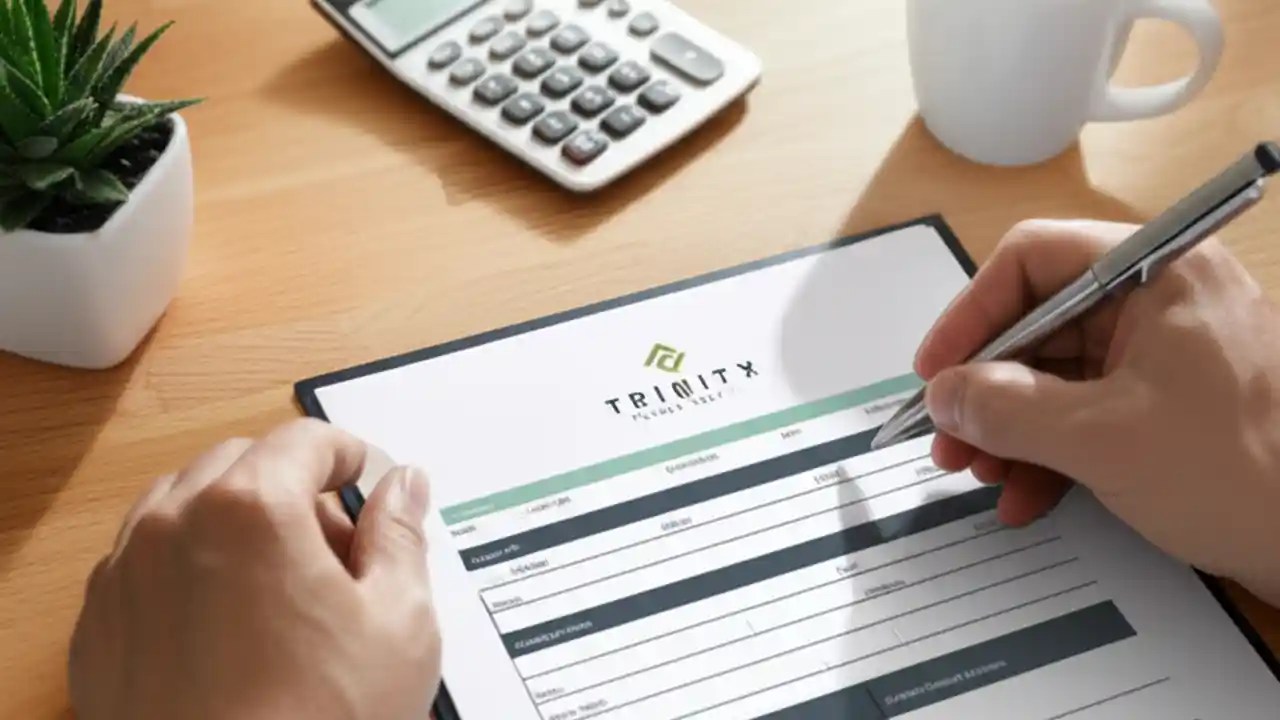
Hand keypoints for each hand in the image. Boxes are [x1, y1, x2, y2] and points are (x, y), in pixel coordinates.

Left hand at [68, 419, 440, 719]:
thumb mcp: (399, 622)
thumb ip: (401, 535)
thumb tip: (402, 488)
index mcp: (251, 510)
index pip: (305, 441)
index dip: (348, 454)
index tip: (364, 478)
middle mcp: (173, 528)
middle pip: (242, 464)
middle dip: (294, 490)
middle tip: (339, 552)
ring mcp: (125, 579)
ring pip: (185, 507)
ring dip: (235, 523)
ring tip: (281, 591)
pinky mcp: (98, 630)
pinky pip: (143, 564)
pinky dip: (187, 569)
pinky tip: (229, 625)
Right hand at [915, 219, 1279, 604]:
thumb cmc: (1246, 473)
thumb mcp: (1102, 439)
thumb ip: (1006, 409)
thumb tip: (945, 394)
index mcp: (1158, 273)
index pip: (1034, 260)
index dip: (971, 315)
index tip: (936, 371)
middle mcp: (1162, 300)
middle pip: (1038, 323)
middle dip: (986, 389)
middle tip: (949, 438)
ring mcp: (1168, 353)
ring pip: (1056, 374)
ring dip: (1009, 428)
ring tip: (980, 474)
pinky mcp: (1171, 404)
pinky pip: (1086, 411)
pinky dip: (1049, 452)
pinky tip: (1025, 495)